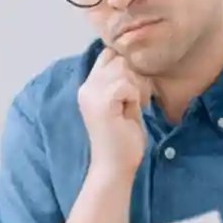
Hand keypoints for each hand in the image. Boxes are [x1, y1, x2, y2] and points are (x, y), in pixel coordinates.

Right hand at [77, 48, 151, 178]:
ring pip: (124, 69)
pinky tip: (132, 112)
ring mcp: (91, 94)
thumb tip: (133, 60)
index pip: (108, 55)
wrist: (115, 167)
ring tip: (134, 107)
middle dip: (134, 77)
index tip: (133, 90)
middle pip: (118, 60)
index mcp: (88, 87)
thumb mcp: (123, 103)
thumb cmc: (123, 139)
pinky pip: (126, 85)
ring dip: (136, 87)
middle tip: (137, 101)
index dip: (125, 66)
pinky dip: (135, 97)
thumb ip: (123, 81)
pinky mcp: (101, 103)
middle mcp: (86, 88)